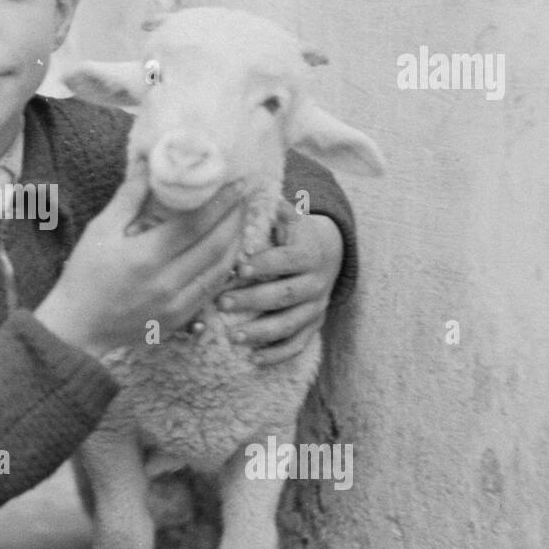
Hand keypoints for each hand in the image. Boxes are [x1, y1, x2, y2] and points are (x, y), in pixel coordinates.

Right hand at [35, 159, 247, 357]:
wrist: (79, 327)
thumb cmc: (84, 275)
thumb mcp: (100, 230)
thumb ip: (129, 197)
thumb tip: (148, 162)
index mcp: (147, 256)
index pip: (196, 224)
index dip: (221, 202)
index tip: (237, 183)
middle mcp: (167, 281)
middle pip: (216, 245)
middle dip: (235, 217)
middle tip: (244, 196)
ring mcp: (177, 304)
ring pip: (221, 269)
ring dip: (236, 241)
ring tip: (239, 219)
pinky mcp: (180, 319)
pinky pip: (212, 290)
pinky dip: (225, 267)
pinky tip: (227, 251)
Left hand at [215, 213, 343, 365]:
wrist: (326, 254)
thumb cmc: (292, 234)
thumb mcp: (288, 217)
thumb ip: (273, 209)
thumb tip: (251, 189)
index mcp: (308, 253)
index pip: (287, 260)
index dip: (265, 264)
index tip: (239, 268)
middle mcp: (316, 282)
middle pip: (286, 295)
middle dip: (253, 300)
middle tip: (222, 303)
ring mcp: (315, 307)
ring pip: (291, 324)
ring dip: (262, 332)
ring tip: (234, 337)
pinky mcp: (313, 326)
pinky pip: (298, 344)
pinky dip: (278, 354)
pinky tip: (254, 360)